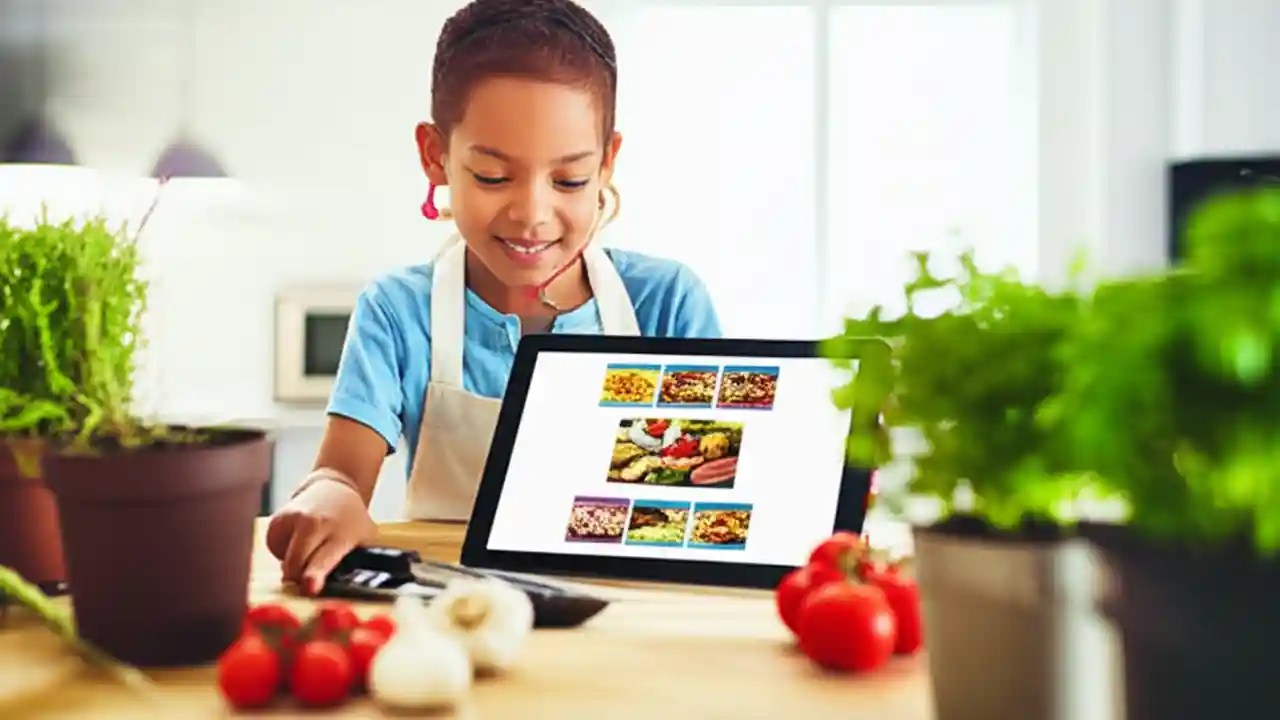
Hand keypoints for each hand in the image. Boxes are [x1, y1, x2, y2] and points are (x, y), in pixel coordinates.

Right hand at [266, 479, 375, 595]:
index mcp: (339, 534)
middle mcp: (313, 523)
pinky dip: (284, 552)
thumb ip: (352, 564)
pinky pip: (275, 550)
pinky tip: (298, 540)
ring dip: (293, 566)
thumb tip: (332, 590)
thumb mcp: (363, 540)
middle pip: (296, 562)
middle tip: (306, 586)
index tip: (309, 588)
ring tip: (310, 550)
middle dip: (297, 578)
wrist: (333, 489)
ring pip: (284, 560)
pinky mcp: (277, 520)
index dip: (314, 576)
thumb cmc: (351, 522)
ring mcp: (293, 519)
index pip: (324, 559)